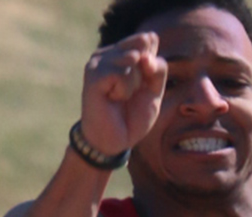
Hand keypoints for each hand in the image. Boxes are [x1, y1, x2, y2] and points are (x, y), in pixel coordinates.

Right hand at [81, 32, 167, 158]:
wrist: (116, 141)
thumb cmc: (133, 115)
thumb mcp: (156, 90)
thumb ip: (158, 68)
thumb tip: (143, 56)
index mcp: (123, 51)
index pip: (149, 40)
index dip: (152, 66)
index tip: (142, 85)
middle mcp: (110, 52)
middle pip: (143, 47)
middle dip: (144, 75)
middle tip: (130, 93)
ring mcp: (99, 61)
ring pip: (132, 58)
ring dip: (133, 84)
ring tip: (120, 97)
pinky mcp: (93, 73)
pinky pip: (122, 73)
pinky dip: (123, 90)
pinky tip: (112, 98)